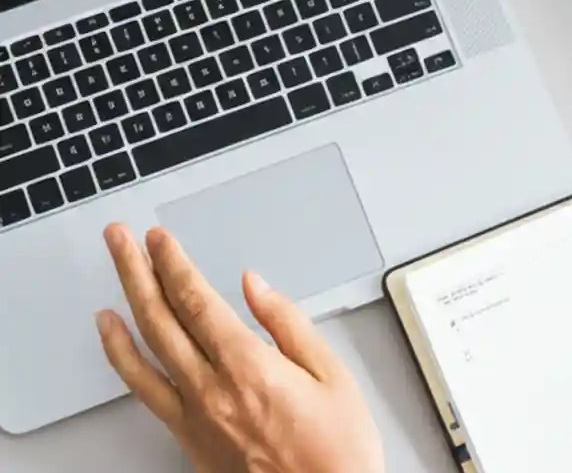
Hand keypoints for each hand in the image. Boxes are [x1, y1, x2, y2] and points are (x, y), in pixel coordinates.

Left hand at [96, 223, 383, 472]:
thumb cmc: (337, 452)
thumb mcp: (333, 375)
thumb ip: (289, 325)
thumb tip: (256, 288)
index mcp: (250, 367)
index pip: (197, 301)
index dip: (173, 264)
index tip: (161, 239)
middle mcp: (212, 389)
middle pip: (160, 317)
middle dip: (138, 270)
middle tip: (122, 239)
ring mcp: (193, 416)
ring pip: (143, 350)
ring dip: (124, 304)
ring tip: (115, 274)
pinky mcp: (187, 438)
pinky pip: (142, 388)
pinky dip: (121, 357)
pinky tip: (115, 338)